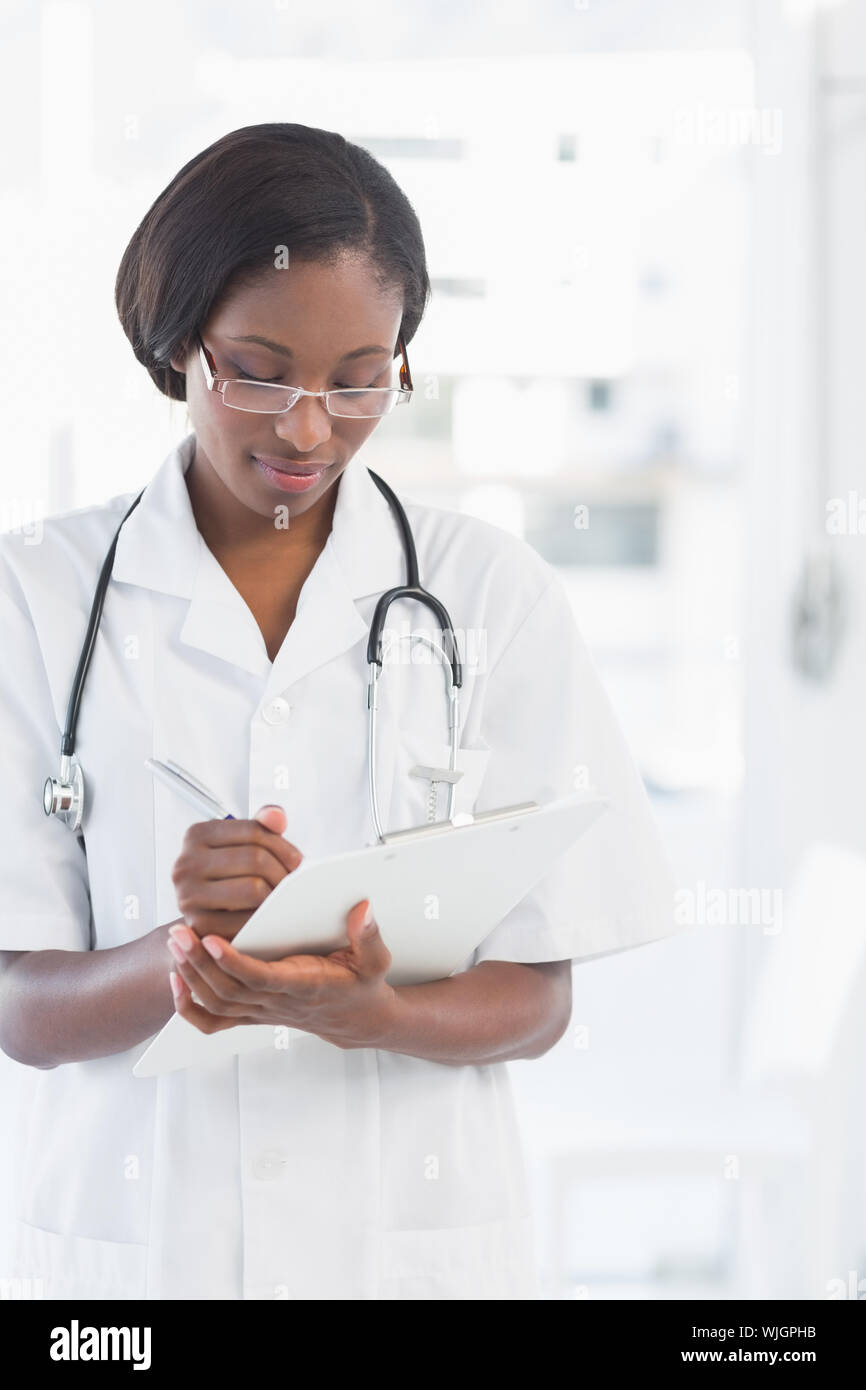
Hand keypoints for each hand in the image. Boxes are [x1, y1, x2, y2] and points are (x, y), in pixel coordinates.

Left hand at [166, 898, 398, 1048]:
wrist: (358, 1020)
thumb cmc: (363, 986)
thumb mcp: (376, 960)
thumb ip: (369, 935)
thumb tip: (363, 909)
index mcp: (305, 985)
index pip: (261, 978)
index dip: (233, 961)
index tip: (211, 938)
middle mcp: (278, 1002)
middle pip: (228, 990)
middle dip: (198, 962)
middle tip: (179, 932)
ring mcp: (262, 1012)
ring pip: (216, 1003)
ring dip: (190, 975)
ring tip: (175, 943)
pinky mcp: (253, 1014)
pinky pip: (214, 1020)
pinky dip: (189, 1007)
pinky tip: (176, 981)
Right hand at [170, 805, 302, 942]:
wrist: (207, 910)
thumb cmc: (230, 873)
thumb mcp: (243, 843)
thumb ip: (263, 826)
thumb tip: (277, 817)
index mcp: (196, 835)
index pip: (254, 831)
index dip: (284, 847)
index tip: (296, 862)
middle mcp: (186, 863)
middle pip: (256, 859)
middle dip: (283, 872)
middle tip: (292, 883)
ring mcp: (189, 895)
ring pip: (254, 889)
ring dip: (277, 896)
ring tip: (282, 897)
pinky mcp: (199, 925)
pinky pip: (248, 920)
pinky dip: (264, 919)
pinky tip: (268, 915)